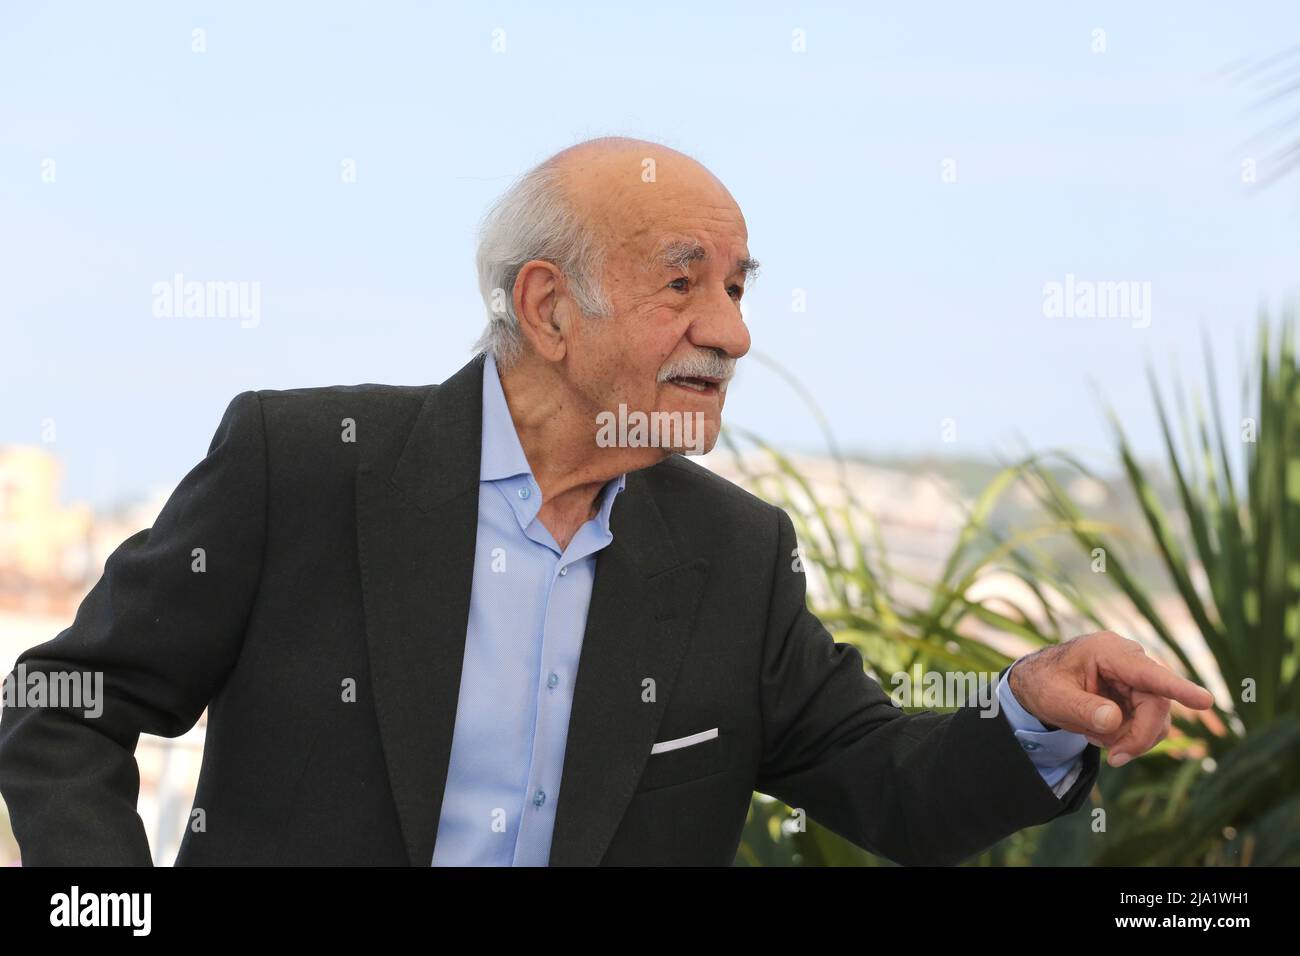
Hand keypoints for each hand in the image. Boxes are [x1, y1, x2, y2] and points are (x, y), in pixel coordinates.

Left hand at [1007, 631, 1214, 767]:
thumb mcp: (1053, 699)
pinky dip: (1128, 737)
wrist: (1037, 685)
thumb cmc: (1044, 685)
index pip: (1149, 673)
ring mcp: (1136, 679)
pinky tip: (1100, 733)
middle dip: (1138, 736)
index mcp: (1107, 651)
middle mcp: (1129, 661)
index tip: (1205, 701)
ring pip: (1156, 718)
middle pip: (1156, 704)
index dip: (1178, 688)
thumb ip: (1082, 709)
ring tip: (1094, 736)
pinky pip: (1148, 723)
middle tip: (1113, 759)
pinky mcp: (1138, 695)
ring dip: (1131, 738)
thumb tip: (1113, 721)